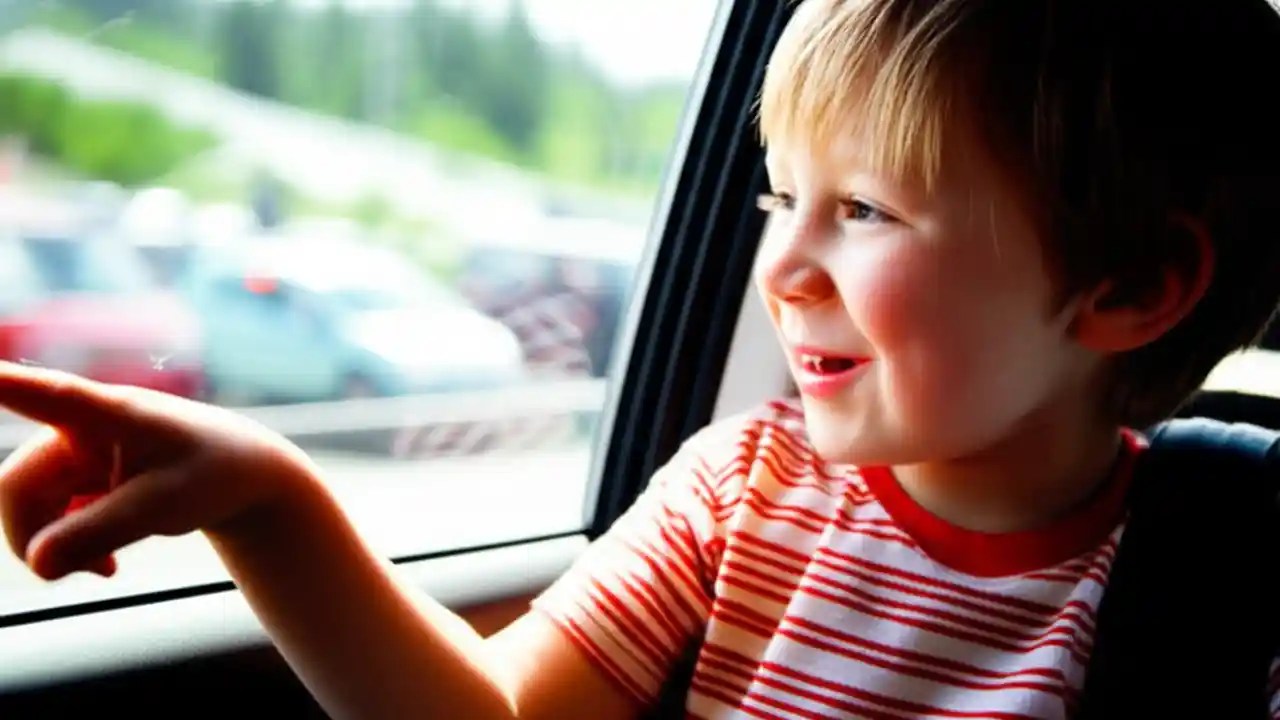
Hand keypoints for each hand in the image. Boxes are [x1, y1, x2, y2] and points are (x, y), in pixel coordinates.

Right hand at [0, 362, 320, 580]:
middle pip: (20, 485)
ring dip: (53, 543)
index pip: (46, 393)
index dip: (4, 383)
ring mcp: (78, 449)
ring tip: (104, 567)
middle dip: (35, 535)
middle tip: (75, 574)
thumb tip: (36, 563)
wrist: (244, 475)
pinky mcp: (81, 472)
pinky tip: (105, 561)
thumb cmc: (214, 474)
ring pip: (29, 504)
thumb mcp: (163, 506)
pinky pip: (49, 513)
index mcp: (109, 413)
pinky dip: (67, 542)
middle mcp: (82, 425)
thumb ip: (96, 532)